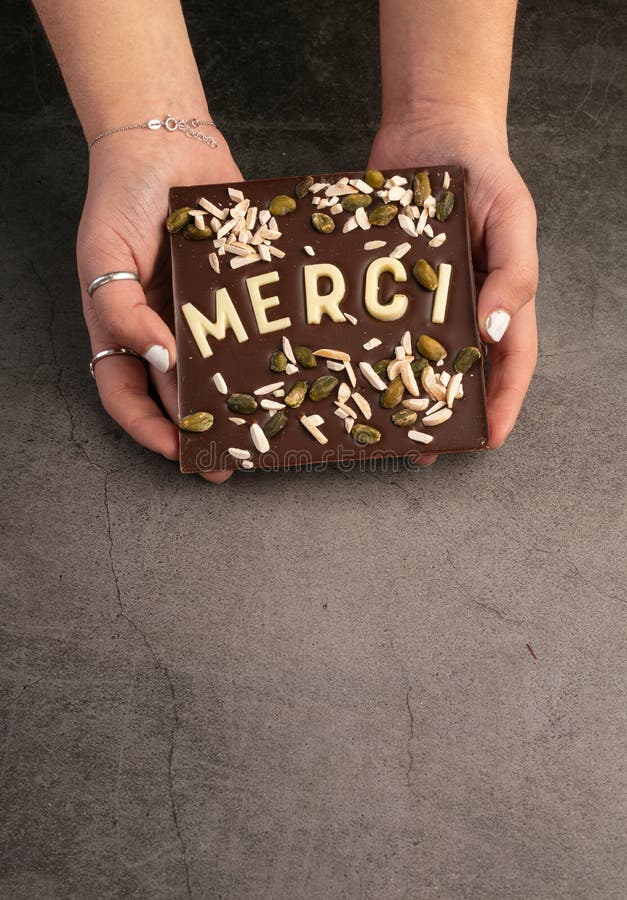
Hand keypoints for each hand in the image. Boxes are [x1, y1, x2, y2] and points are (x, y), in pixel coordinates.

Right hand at [77, 133, 241, 483]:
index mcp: (123, 330)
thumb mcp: (103, 256)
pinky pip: (250, 326)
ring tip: (263, 432)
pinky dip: (266, 351)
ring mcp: (202, 313)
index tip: (178, 451)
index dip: (149, 429)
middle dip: (200, 431)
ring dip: (238, 404)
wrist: (165, 142)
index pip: (127, 396)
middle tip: (227, 461)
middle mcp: (164, 330)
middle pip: (179, 395)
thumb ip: (122, 310)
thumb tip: (157, 359)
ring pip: (220, 370)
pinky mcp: (236, 292)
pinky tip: (289, 371)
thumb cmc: (121, 199)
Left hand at [369, 119, 537, 463]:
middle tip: (424, 448)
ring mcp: (419, 299)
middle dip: (445, 414)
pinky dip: (361, 348)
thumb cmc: (487, 172)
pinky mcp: (381, 284)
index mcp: (502, 299)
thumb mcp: (514, 218)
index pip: (511, 364)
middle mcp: (460, 308)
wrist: (433, 127)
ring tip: (380, 425)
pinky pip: (373, 321)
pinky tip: (343, 370)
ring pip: (410, 356)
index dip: (503, 405)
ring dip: (398, 393)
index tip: (488, 441)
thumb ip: (514, 271)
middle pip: (458, 373)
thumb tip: (497, 327)